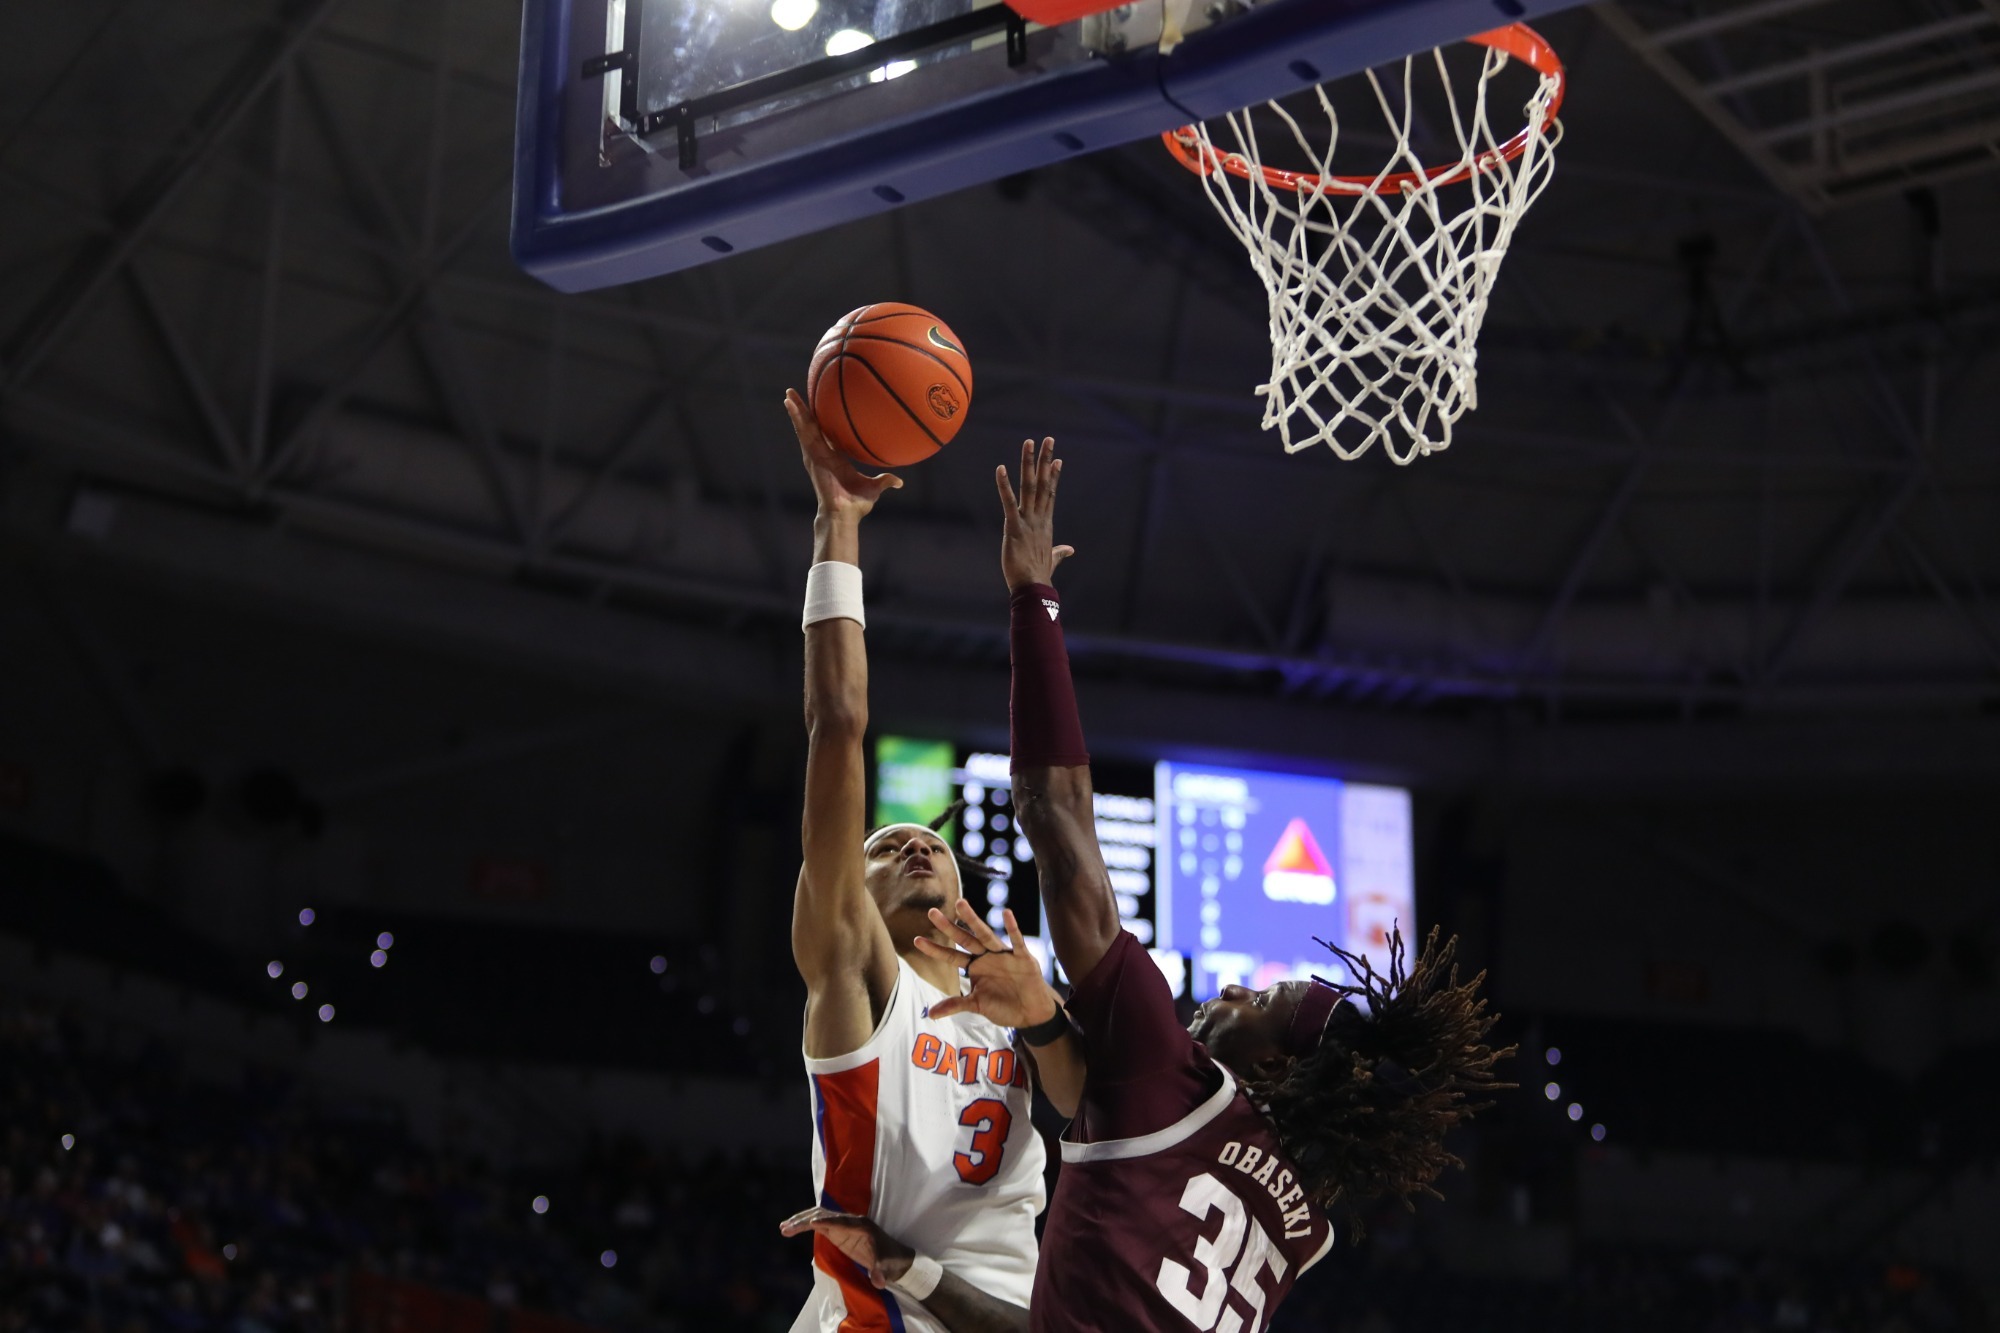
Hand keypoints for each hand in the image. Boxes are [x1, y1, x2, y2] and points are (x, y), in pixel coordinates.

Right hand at [779, 1206, 914, 1287]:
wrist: (893, 1256)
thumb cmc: (889, 1259)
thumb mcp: (885, 1266)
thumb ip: (880, 1272)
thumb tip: (878, 1283)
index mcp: (862, 1226)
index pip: (841, 1222)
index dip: (827, 1222)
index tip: (812, 1222)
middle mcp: (850, 1221)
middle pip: (825, 1215)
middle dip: (806, 1220)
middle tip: (787, 1227)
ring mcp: (842, 1224)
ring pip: (819, 1216)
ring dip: (801, 1221)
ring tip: (783, 1228)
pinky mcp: (837, 1231)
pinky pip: (818, 1224)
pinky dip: (804, 1225)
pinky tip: (791, 1230)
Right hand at [788, 389, 901, 520]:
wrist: (844, 513)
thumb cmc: (857, 503)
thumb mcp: (874, 488)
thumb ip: (884, 481)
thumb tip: (899, 481)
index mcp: (834, 458)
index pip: (826, 434)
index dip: (822, 422)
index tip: (819, 407)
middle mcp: (821, 454)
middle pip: (811, 427)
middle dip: (803, 410)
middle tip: (796, 393)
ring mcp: (814, 454)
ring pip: (804, 427)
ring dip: (796, 410)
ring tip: (789, 393)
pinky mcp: (811, 456)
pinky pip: (803, 434)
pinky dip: (796, 419)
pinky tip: (790, 406)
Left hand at [915, 902, 1058, 1028]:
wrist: (1032, 1012)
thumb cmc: (1004, 1006)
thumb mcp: (977, 1005)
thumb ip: (956, 1005)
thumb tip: (931, 1014)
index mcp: (975, 967)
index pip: (951, 956)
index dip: (935, 949)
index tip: (916, 940)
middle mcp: (986, 956)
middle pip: (965, 939)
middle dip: (949, 927)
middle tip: (932, 912)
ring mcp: (1004, 955)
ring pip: (986, 934)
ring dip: (973, 920)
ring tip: (960, 904)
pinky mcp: (1023, 957)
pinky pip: (1016, 941)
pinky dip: (1012, 928)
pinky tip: (1007, 913)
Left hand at [995, 437, 1074, 590]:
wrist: (1034, 589)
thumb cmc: (1039, 575)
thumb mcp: (1052, 559)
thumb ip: (1060, 552)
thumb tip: (1070, 550)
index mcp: (1045, 523)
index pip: (1050, 494)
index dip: (1053, 475)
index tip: (1057, 459)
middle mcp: (1039, 518)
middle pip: (1043, 483)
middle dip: (1045, 460)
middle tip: (1048, 439)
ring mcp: (1028, 521)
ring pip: (1029, 486)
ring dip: (1029, 463)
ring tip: (1029, 442)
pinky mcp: (1013, 528)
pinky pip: (1008, 503)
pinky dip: (1004, 485)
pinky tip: (1000, 468)